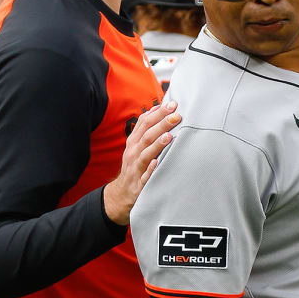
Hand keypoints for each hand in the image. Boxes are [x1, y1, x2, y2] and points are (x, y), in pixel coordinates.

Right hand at [104, 101, 179, 224]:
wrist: (122, 193)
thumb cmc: (135, 164)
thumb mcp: (137, 145)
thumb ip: (146, 128)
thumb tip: (157, 108)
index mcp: (134, 142)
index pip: (145, 123)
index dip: (158, 113)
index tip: (172, 104)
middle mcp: (133, 153)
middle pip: (146, 136)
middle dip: (161, 124)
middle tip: (176, 115)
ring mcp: (136, 168)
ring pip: (145, 154)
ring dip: (157, 145)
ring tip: (168, 136)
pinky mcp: (140, 184)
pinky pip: (145, 176)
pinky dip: (151, 169)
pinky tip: (158, 162)